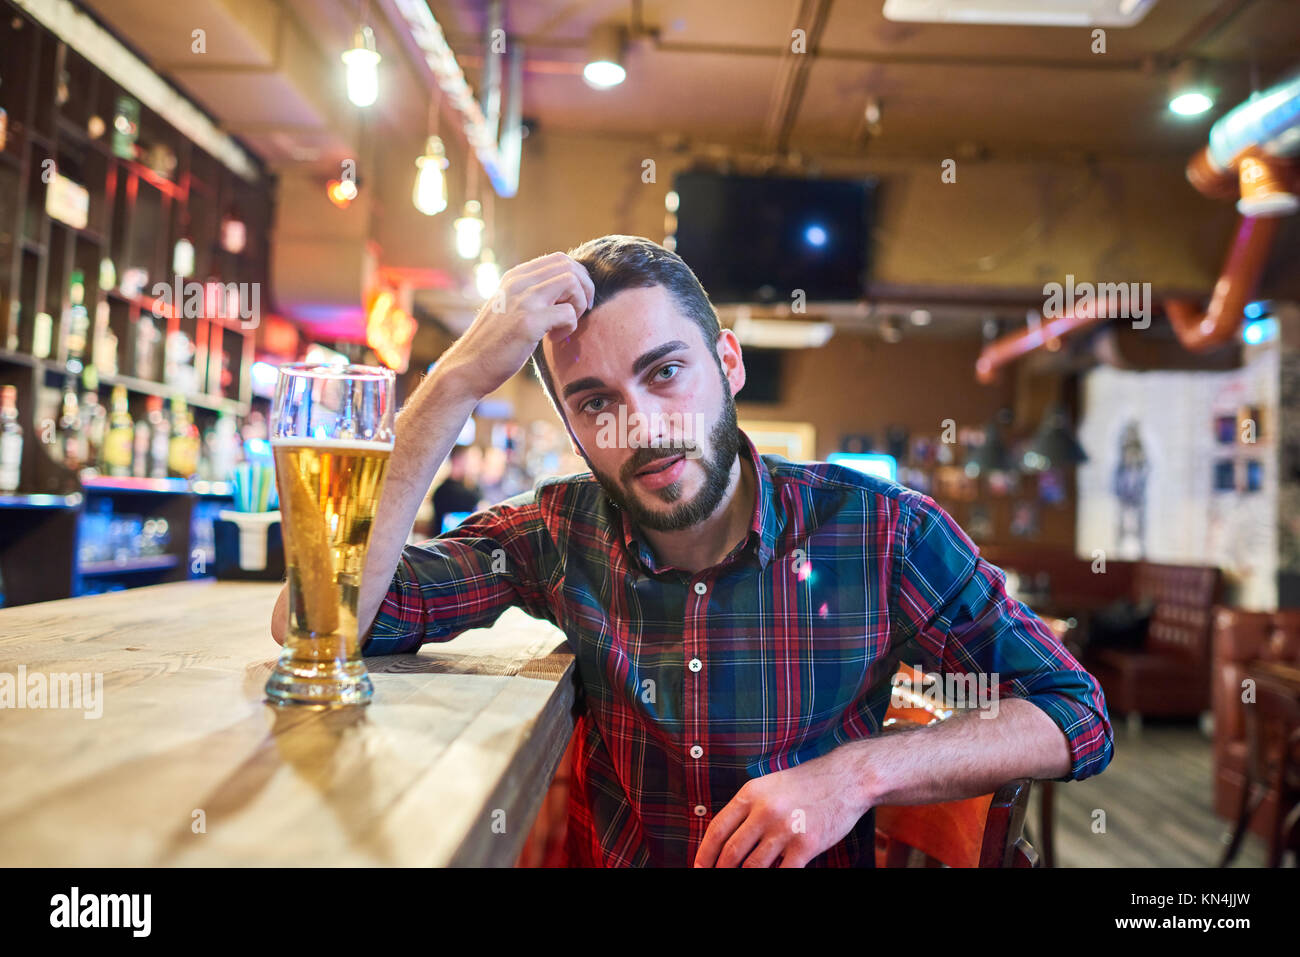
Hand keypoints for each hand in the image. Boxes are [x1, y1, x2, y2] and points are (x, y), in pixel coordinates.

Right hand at [437, 252, 594, 400]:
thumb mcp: (508, 308)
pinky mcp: (528, 323)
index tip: (573, 301)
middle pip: (569, 267)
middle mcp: (518, 282)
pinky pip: (567, 313)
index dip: (577, 278)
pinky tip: (554, 339)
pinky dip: (570, 327)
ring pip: (572, 283)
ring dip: (579, 305)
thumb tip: (563, 292)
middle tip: (577, 313)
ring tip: (566, 324)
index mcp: (514, 277)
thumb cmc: (493, 343)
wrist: (468, 367)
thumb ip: (529, 295)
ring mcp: (523, 300)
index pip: (559, 259)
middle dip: (584, 289)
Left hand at [693, 745, 868, 867]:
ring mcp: (785, 829)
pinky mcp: (806, 845)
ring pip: (753, 867)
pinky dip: (773, 878)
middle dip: (720, 870)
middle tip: (716, 877)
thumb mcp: (769, 785)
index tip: (699, 867)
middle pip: (731, 852)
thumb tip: (725, 839)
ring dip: (744, 876)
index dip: (705, 853)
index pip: (717, 829)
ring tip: (742, 878)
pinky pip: (783, 872)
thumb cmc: (806, 783)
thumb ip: (748, 808)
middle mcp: (764, 811)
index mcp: (751, 794)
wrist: (846, 778)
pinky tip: (770, 877)